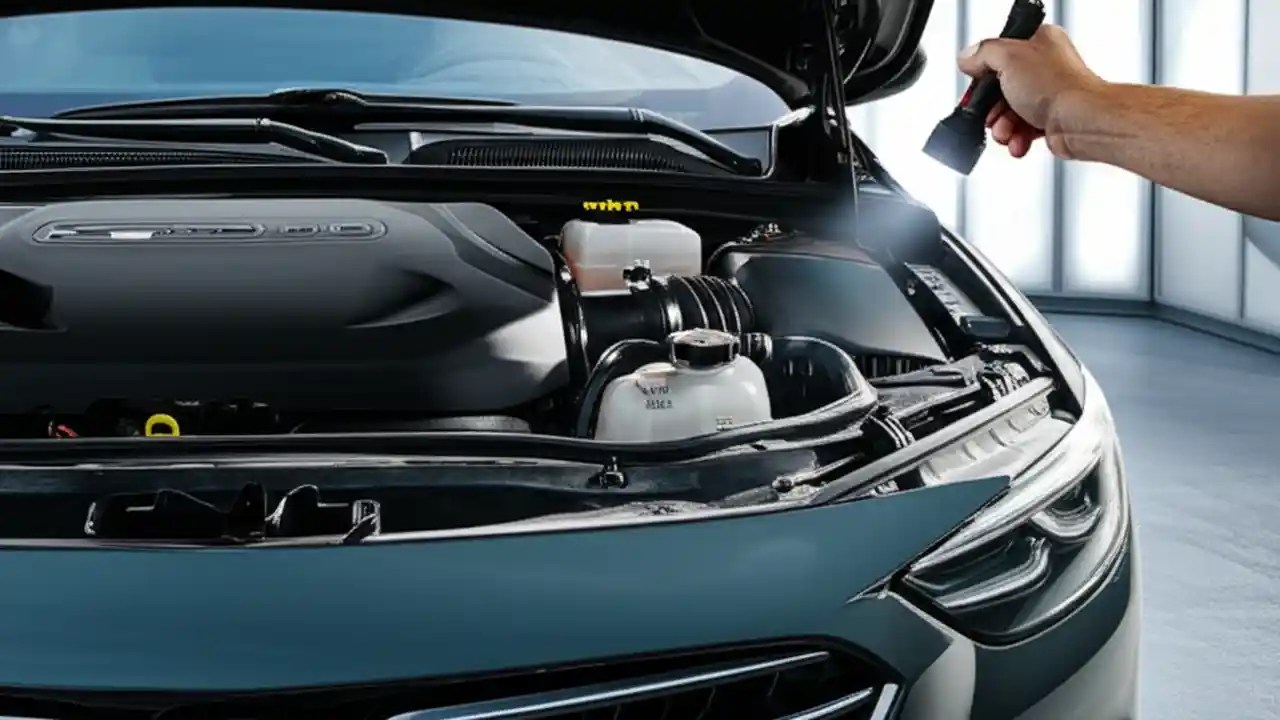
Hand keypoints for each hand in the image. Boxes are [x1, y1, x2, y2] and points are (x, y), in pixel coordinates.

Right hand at [957, 24, 1103, 158]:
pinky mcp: (1050, 120)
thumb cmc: (1057, 87)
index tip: (977, 88)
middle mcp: (1045, 66)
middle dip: (992, 109)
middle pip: (1001, 89)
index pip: (999, 55)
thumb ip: (982, 54)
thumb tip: (967, 58)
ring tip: (1006, 132)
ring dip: (1002, 128)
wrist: (1082, 122)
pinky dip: (1016, 139)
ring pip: (1010, 113)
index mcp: (1039, 42)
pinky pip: (1022, 130)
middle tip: (992, 115)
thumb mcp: (1007, 57)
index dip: (984, 74)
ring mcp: (1048, 94)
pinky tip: (1018, 141)